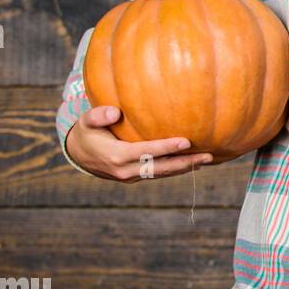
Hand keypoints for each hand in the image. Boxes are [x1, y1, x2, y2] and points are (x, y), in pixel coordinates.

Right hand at [65, 105, 212, 181]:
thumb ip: (98, 115)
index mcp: (116, 156)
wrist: (79, 155)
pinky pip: (160, 173)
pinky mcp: (137, 176)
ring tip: (207, 159)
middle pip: (160, 167)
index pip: (146, 152)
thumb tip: (115, 111)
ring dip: (185, 167)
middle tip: (208, 156)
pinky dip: (177, 169)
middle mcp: (126, 170)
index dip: (166, 148)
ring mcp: (132, 176)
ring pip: (163, 173)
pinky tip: (194, 162)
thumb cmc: (87, 132)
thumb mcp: (86, 121)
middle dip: (185, 162)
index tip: (186, 142)